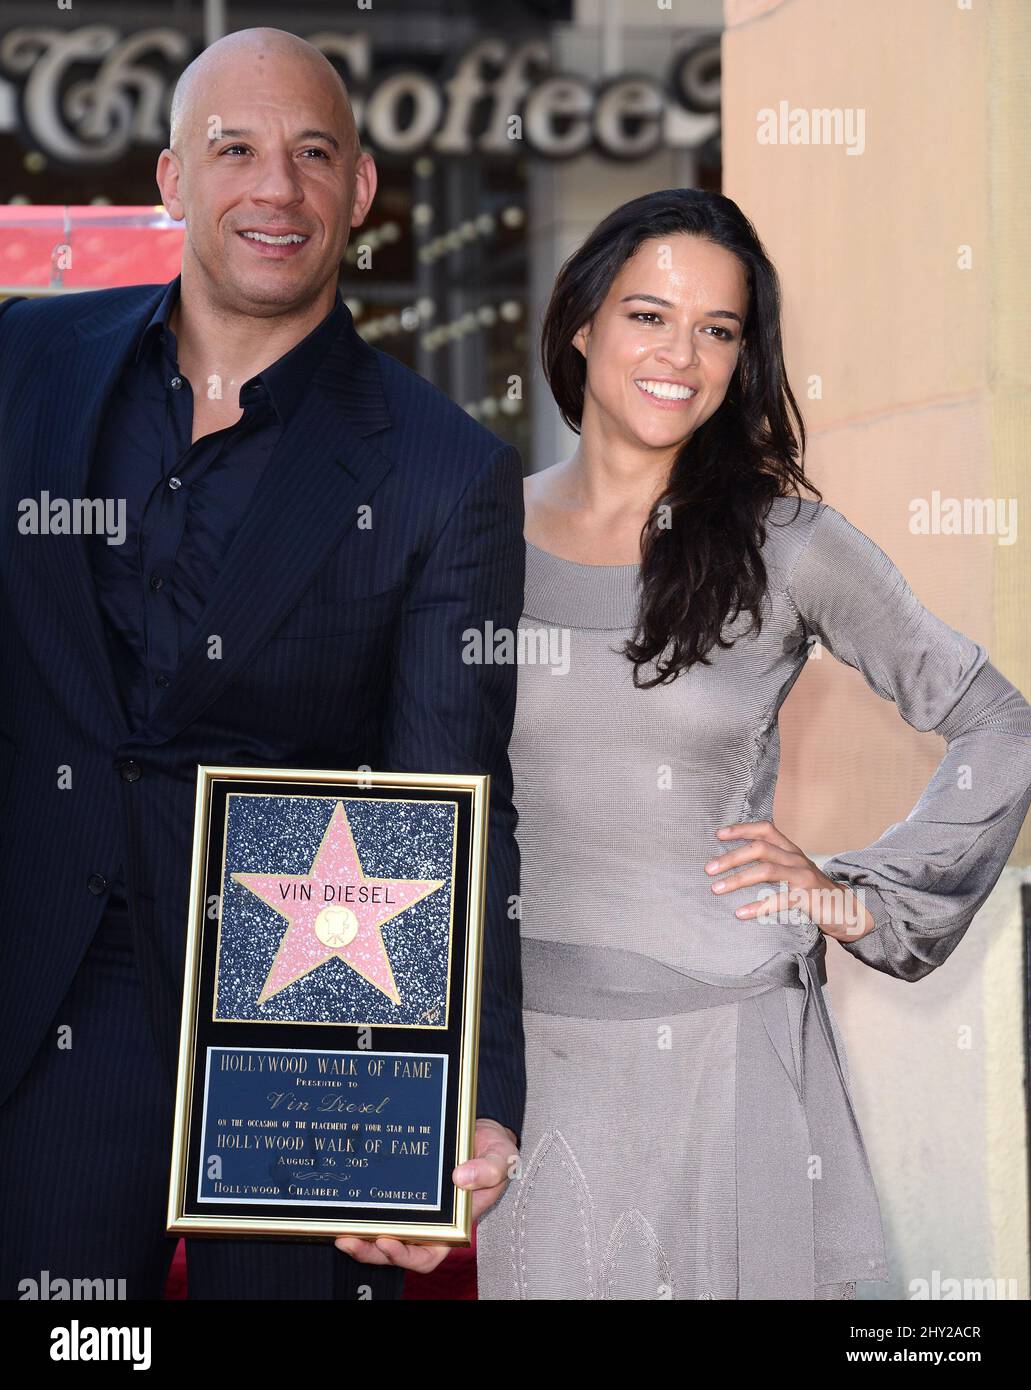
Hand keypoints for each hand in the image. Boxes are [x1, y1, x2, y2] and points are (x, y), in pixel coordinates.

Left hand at [334, 1117, 518, 1273]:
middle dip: (369, 1251)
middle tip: (349, 1238)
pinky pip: (381, 1203)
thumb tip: (461, 1177)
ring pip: (382, 1230)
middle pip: (396, 1248)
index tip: (386, 1242)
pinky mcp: (403, 1186)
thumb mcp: (502, 1159)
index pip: (427, 1254)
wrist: (483, 1130)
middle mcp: (430, 1220)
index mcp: (454, 1225)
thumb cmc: (494, 1152)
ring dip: (360, 1234)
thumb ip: (489, 1170)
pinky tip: (347, 1200)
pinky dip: (363, 1206)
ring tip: (339, 1228)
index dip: (405, 1255)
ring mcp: (415, 1205)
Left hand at [705, 820, 875, 942]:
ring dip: (738, 879)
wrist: (847, 911)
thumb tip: (735, 865)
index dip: (742, 829)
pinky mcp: (808, 897)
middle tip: (709, 869)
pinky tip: (741, 913)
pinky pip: (780, 899)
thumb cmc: (812, 892)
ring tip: (716, 889)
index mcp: (791, 850)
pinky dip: (758, 906)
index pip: (765, 829)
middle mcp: (796, 859)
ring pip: (766, 870)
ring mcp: (803, 877)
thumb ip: (773, 865)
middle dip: (731, 857)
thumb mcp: (793, 872)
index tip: (718, 834)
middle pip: (760, 848)